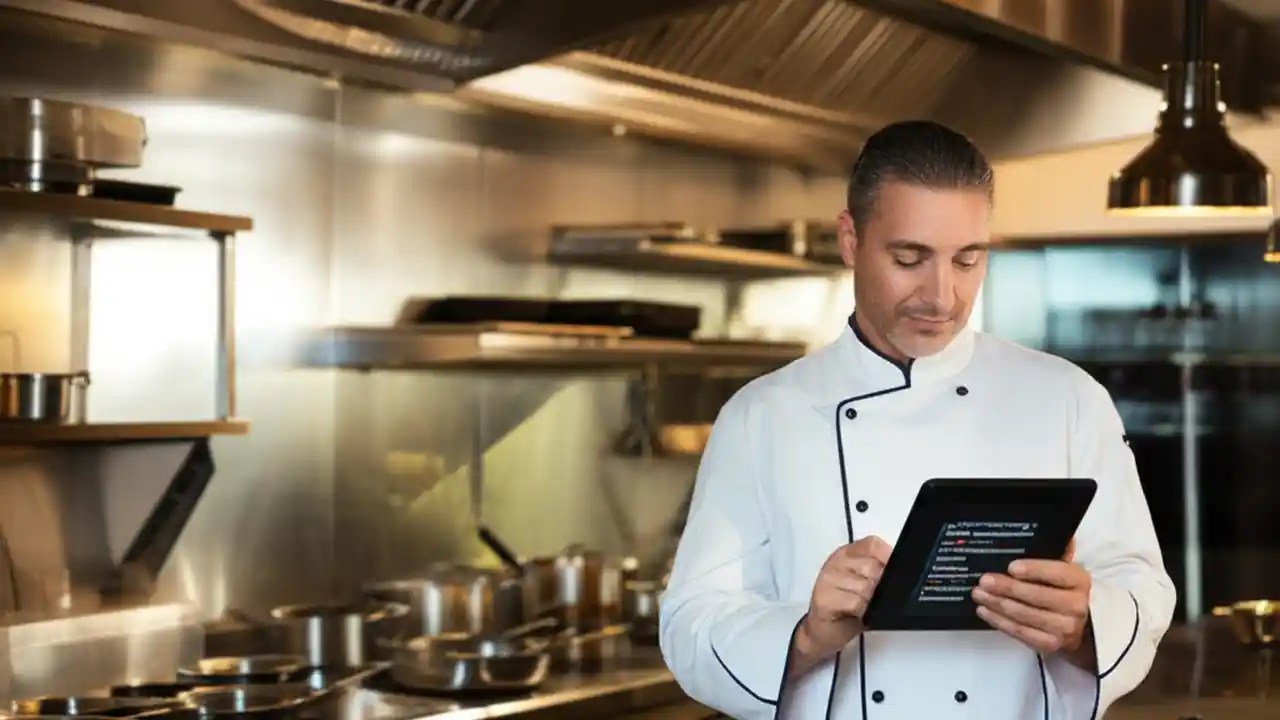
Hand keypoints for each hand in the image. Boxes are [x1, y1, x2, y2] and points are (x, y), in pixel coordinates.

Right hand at [788, 536, 891, 678]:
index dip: (887, 558)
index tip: (893, 574)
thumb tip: (903, 572)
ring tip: (864, 607)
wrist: (823, 632)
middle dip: (881, 586)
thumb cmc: (846, 608)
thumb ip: (880, 573)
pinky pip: (855, 602)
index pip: (872, 544)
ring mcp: (827, 579)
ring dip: (870, 602)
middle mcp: (835, 562)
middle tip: (875, 598)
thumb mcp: (866, 585)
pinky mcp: (824, 599)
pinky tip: (856, 614)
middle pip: (871, 567)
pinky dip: (862, 611)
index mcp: (847, 554)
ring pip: (865, 586)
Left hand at [971, 539, 1094, 668]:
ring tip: (978, 594)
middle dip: (1006, 588)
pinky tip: (986, 611)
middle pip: (1036, 596)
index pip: (1057, 573)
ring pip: (1024, 615)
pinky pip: (1021, 633)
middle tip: (984, 581)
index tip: (1011, 567)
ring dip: (997, 604)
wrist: (1087, 628)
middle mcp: (1076, 606)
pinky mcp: (1051, 644)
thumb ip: (1058, 552)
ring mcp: (1064, 628)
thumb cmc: (1069, 592)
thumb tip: (1052, 531)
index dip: (1034, 570)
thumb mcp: (1068, 571)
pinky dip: (1000, 622)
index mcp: (1080, 581)